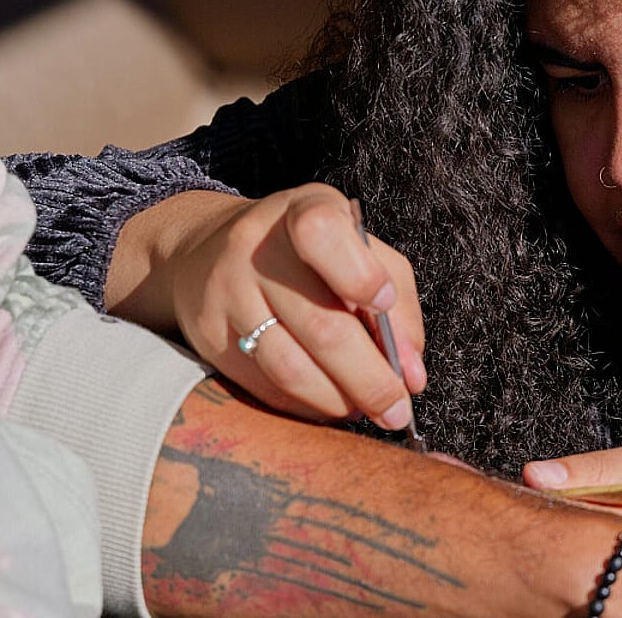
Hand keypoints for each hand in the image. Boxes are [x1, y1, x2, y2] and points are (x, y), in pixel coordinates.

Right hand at [163, 184, 425, 426]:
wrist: (211, 252)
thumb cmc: (308, 253)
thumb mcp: (358, 251)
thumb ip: (397, 304)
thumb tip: (412, 374)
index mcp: (304, 211)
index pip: (323, 234)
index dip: (360, 276)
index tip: (384, 305)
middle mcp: (256, 248)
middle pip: (321, 326)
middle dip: (371, 379)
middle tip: (398, 409)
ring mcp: (227, 293)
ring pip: (290, 368)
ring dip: (339, 400)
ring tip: (368, 410)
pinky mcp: (208, 336)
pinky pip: (265, 386)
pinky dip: (307, 405)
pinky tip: (329, 403)